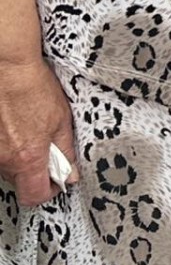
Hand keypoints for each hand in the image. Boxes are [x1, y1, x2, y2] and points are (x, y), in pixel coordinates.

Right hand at [0, 56, 77, 208]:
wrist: (8, 69)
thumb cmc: (33, 88)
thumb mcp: (61, 120)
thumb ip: (65, 151)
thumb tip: (70, 173)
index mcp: (28, 157)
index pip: (34, 195)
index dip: (47, 192)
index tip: (55, 182)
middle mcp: (3, 158)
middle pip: (19, 181)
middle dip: (34, 171)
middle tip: (45, 151)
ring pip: (6, 167)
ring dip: (18, 157)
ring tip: (28, 133)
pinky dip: (6, 145)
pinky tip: (14, 128)